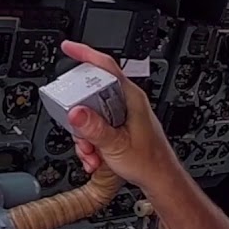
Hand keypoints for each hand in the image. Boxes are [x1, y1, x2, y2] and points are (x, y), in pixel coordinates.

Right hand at [60, 41, 183, 188]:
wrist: (161, 181)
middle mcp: (125, 102)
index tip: (68, 47)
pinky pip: (95, 127)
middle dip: (78, 116)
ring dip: (84, 135)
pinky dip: (89, 142)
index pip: (105, 66)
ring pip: (90, 114)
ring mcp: (121, 115)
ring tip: (91, 152)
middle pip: (90, 94)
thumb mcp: (116, 145)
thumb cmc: (149, 162)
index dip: (85, 53)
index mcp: (130, 97)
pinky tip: (94, 157)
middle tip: (78, 131)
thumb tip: (75, 111)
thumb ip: (93, 128)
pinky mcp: (117, 127)